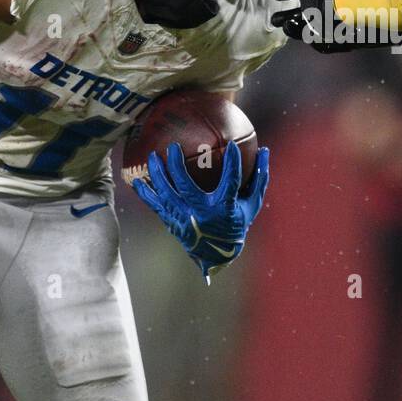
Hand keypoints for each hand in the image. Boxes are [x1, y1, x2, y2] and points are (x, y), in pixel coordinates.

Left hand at [132, 141, 269, 280]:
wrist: (216, 254)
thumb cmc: (236, 224)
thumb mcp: (251, 204)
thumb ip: (259, 179)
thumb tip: (266, 151)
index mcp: (223, 209)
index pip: (230, 183)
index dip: (233, 164)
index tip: (233, 146)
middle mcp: (201, 214)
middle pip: (186, 188)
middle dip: (177, 167)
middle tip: (173, 148)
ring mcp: (184, 219)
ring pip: (167, 195)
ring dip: (158, 175)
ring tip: (152, 156)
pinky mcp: (172, 222)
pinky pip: (156, 205)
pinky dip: (146, 192)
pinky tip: (136, 179)